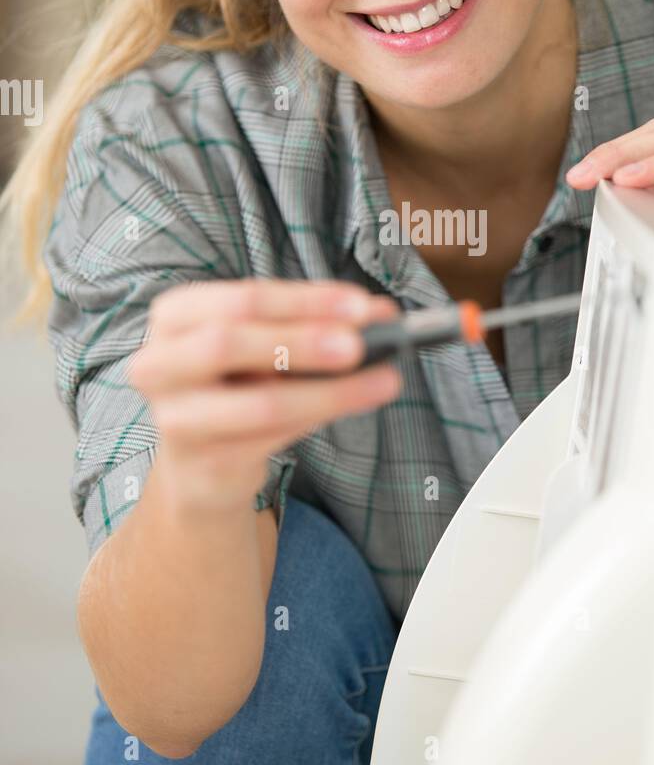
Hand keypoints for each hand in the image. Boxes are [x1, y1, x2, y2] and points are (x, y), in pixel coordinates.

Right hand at [128, 278, 401, 514]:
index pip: (241, 299)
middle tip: (359, 344)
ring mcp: (177, 418)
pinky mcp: (204, 462)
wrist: (200, 465)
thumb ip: (316, 324)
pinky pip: (272, 438)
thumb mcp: (267, 346)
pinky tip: (356, 403)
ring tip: (383, 381)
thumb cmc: (237, 387)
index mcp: (175, 316)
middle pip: (229, 342)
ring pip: (260, 401)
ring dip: (329, 391)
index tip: (360, 306)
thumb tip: (381, 315)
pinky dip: (321, 417)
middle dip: (302, 341)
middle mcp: (159, 364)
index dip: (304, 300)